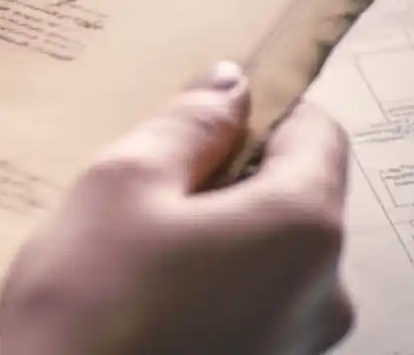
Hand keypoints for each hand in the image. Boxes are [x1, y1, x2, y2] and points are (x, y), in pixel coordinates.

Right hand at [0, 61, 352, 354]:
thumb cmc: (89, 308)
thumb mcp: (122, 184)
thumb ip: (189, 125)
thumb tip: (231, 84)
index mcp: (302, 226)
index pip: (316, 131)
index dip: (257, 109)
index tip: (196, 115)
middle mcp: (323, 290)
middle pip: (291, 194)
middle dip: (223, 175)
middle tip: (144, 184)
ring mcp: (296, 343)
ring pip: (265, 251)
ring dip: (210, 231)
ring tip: (132, 244)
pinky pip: (248, 301)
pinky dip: (205, 281)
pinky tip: (140, 292)